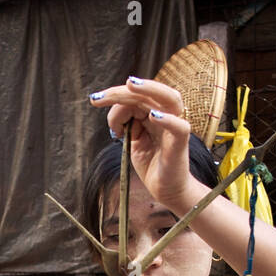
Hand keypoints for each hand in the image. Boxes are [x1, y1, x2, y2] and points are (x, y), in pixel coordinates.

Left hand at [90, 77, 196, 211]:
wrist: (166, 189)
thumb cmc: (151, 164)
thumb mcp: (133, 141)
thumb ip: (125, 124)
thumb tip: (114, 111)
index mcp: (154, 112)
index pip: (136, 96)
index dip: (115, 96)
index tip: (95, 101)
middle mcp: (167, 115)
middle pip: (148, 94)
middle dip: (121, 92)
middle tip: (99, 97)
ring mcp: (175, 127)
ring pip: (169, 99)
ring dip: (149, 90)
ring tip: (130, 85)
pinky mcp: (180, 143)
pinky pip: (178, 127)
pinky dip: (167, 120)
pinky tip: (154, 116)